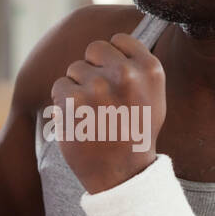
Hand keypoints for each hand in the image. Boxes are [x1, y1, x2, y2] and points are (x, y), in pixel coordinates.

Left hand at [49, 33, 166, 193]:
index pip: (119, 40)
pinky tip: (80, 121)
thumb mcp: (155, 97)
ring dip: (78, 88)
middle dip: (92, 69)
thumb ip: (140, 67)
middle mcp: (126, 73)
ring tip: (93, 114)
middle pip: (94, 49)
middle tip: (101, 99)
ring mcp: (98, 85)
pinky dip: (64, 103)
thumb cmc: (136, 135)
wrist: (123, 174)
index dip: (112, 59)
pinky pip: (59, 86)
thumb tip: (117, 42)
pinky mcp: (73, 100)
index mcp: (149, 69)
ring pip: (74, 69)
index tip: (114, 80)